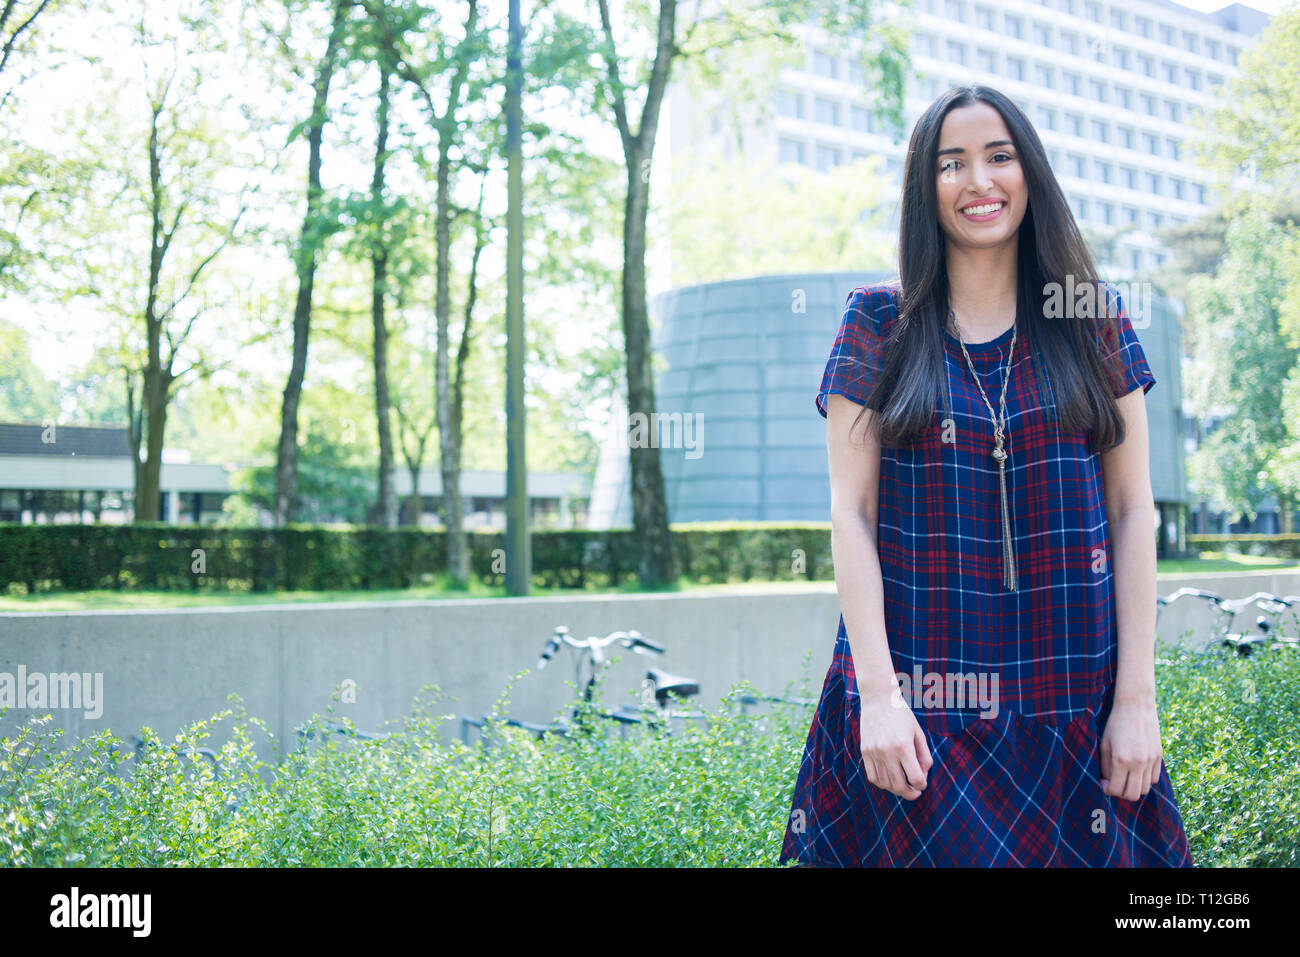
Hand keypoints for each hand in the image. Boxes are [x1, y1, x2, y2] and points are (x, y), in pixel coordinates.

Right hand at [858, 685, 932, 800]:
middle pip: (899, 785)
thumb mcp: (918, 733)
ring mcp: (873, 752)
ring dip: (895, 790)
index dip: (922, 785)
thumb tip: (923, 776)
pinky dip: (882, 783)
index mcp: (903, 746)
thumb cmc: (901, 715)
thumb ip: (924, 756)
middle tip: (915, 792)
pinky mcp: (864, 752)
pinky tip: (889, 779)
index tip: (923, 783)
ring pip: (885, 784)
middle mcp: (887, 751)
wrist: (878, 699)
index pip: (916, 778)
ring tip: (902, 786)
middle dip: (910, 793)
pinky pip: (872, 777)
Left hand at [1098, 697, 1163, 801]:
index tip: (1104, 782)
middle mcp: (1138, 762)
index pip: (1116, 789)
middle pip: (1133, 795)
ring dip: (1134, 787)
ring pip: (1145, 789)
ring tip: (1125, 776)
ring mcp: (1151, 760)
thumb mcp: (1105, 744)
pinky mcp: (1159, 756)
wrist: (1136, 706)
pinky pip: (1154, 779)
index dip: (1108, 790)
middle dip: (1121, 793)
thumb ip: (1106, 766)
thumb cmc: (1115, 723)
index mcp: (1121, 759)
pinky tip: (1136, 770)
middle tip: (1114, 783)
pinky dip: (1145, 779)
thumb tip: (1109, 783)